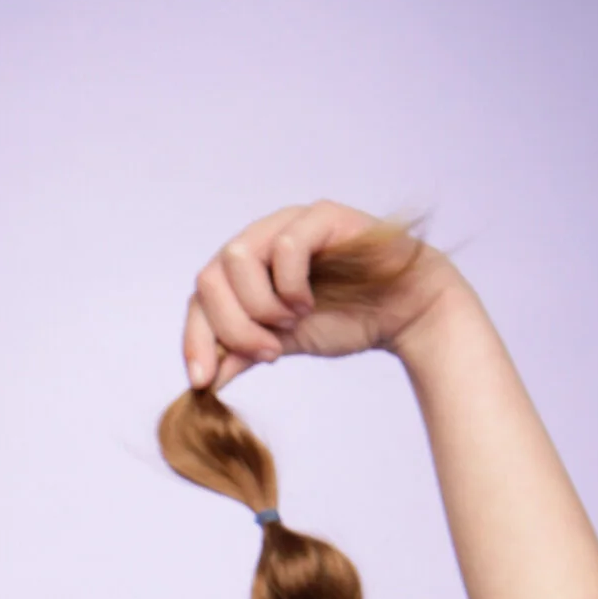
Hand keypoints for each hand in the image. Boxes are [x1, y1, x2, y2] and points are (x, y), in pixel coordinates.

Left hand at [183, 199, 461, 392]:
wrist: (402, 314)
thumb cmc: (346, 321)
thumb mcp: (281, 345)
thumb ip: (241, 354)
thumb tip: (203, 381)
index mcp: (245, 269)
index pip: (200, 298)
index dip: (195, 339)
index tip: (203, 381)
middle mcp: (261, 239)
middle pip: (209, 278)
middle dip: (233, 327)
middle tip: (269, 352)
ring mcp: (289, 223)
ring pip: (237, 257)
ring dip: (259, 306)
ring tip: (292, 323)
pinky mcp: (322, 217)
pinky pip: (285, 247)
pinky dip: (290, 285)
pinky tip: (309, 304)